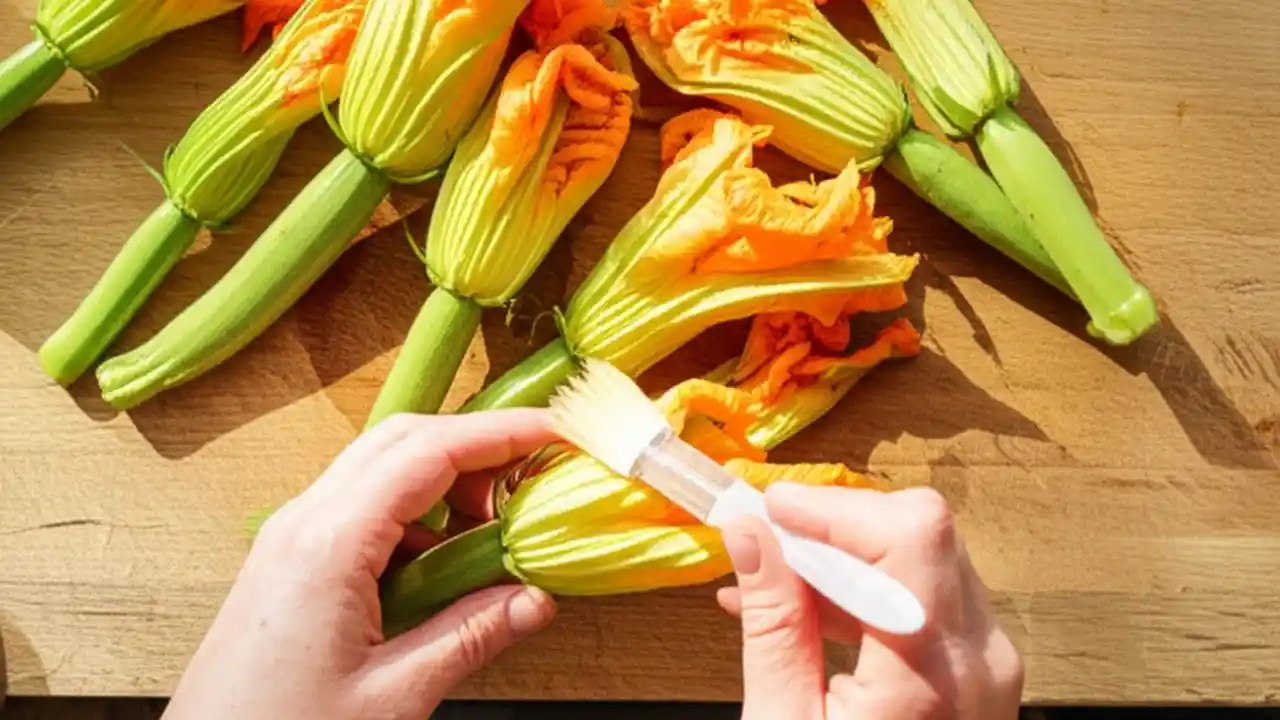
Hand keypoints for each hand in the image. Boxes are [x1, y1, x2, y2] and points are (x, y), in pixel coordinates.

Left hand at [165, 411, 559, 719]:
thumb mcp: (392, 696)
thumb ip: (470, 636)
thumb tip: (537, 599)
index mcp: (329, 543)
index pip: (430, 451)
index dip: (502, 432)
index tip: (557, 431)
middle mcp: (304, 522)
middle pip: (403, 440)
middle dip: (477, 444)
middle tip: (536, 473)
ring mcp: (291, 536)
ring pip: (381, 469)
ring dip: (445, 479)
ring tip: (496, 526)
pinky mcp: (290, 560)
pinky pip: (362, 508)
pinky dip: (415, 513)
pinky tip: (445, 562)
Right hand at [717, 485, 1022, 719]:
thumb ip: (771, 623)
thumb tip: (750, 537)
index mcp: (931, 675)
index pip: (911, 535)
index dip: (836, 506)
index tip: (772, 509)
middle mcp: (980, 660)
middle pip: (923, 533)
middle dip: (837, 524)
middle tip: (768, 539)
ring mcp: (991, 666)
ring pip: (926, 557)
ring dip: (848, 554)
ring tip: (774, 580)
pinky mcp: (982, 673)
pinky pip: (928, 598)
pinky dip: (868, 589)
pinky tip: (806, 608)